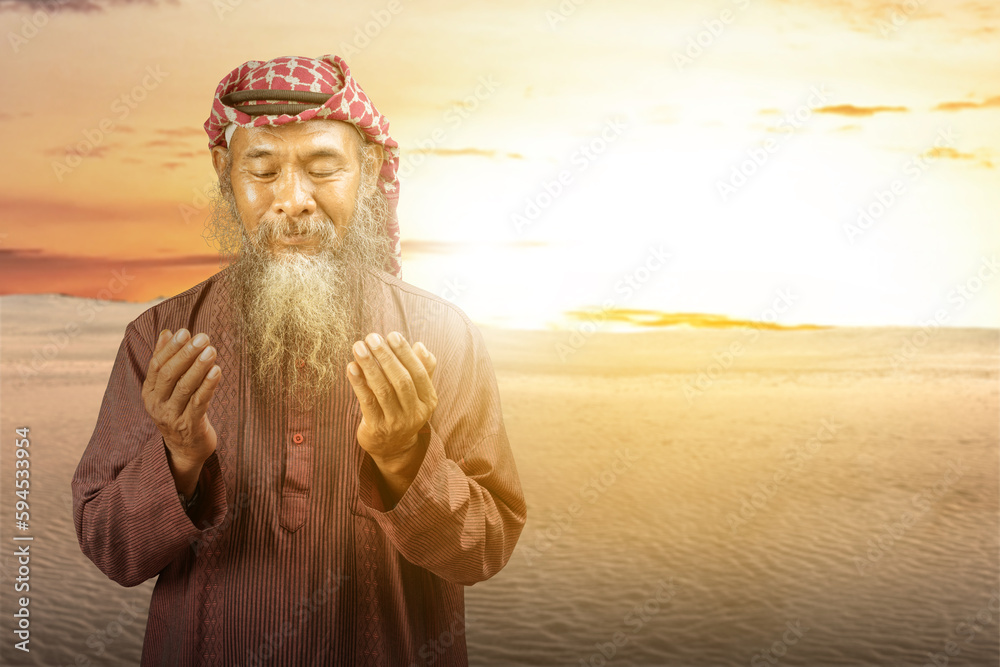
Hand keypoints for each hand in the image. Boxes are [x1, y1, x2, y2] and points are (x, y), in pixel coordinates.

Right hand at [141, 328, 221, 495]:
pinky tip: (217, 371)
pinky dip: (208, 385)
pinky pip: (199, 402)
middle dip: (186, 354)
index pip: (156, 365)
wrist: (185, 449)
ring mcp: (172, 417)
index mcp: (150, 392)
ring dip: (199, 367)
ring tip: (212, 350)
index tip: (185, 331)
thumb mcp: (167, 388)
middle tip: (203, 337)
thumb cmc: (179, 411)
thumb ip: (166, 360)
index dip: (170, 348)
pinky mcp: (190, 426)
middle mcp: (157, 404)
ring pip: (185, 387)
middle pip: (169, 374)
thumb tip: (167, 332)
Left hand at [347, 331, 437, 473]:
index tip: (392, 335)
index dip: (405, 353)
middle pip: (401, 380)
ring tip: (358, 347)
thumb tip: (420, 346)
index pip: (418, 372)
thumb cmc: (404, 410)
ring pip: (383, 390)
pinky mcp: (377, 429)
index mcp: (429, 400)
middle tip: (372, 337)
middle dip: (385, 356)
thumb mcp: (418, 392)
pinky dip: (359, 383)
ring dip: (369, 366)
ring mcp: (396, 423)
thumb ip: (422, 369)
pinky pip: (367, 402)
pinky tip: (351, 367)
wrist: (393, 448)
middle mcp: (415, 413)